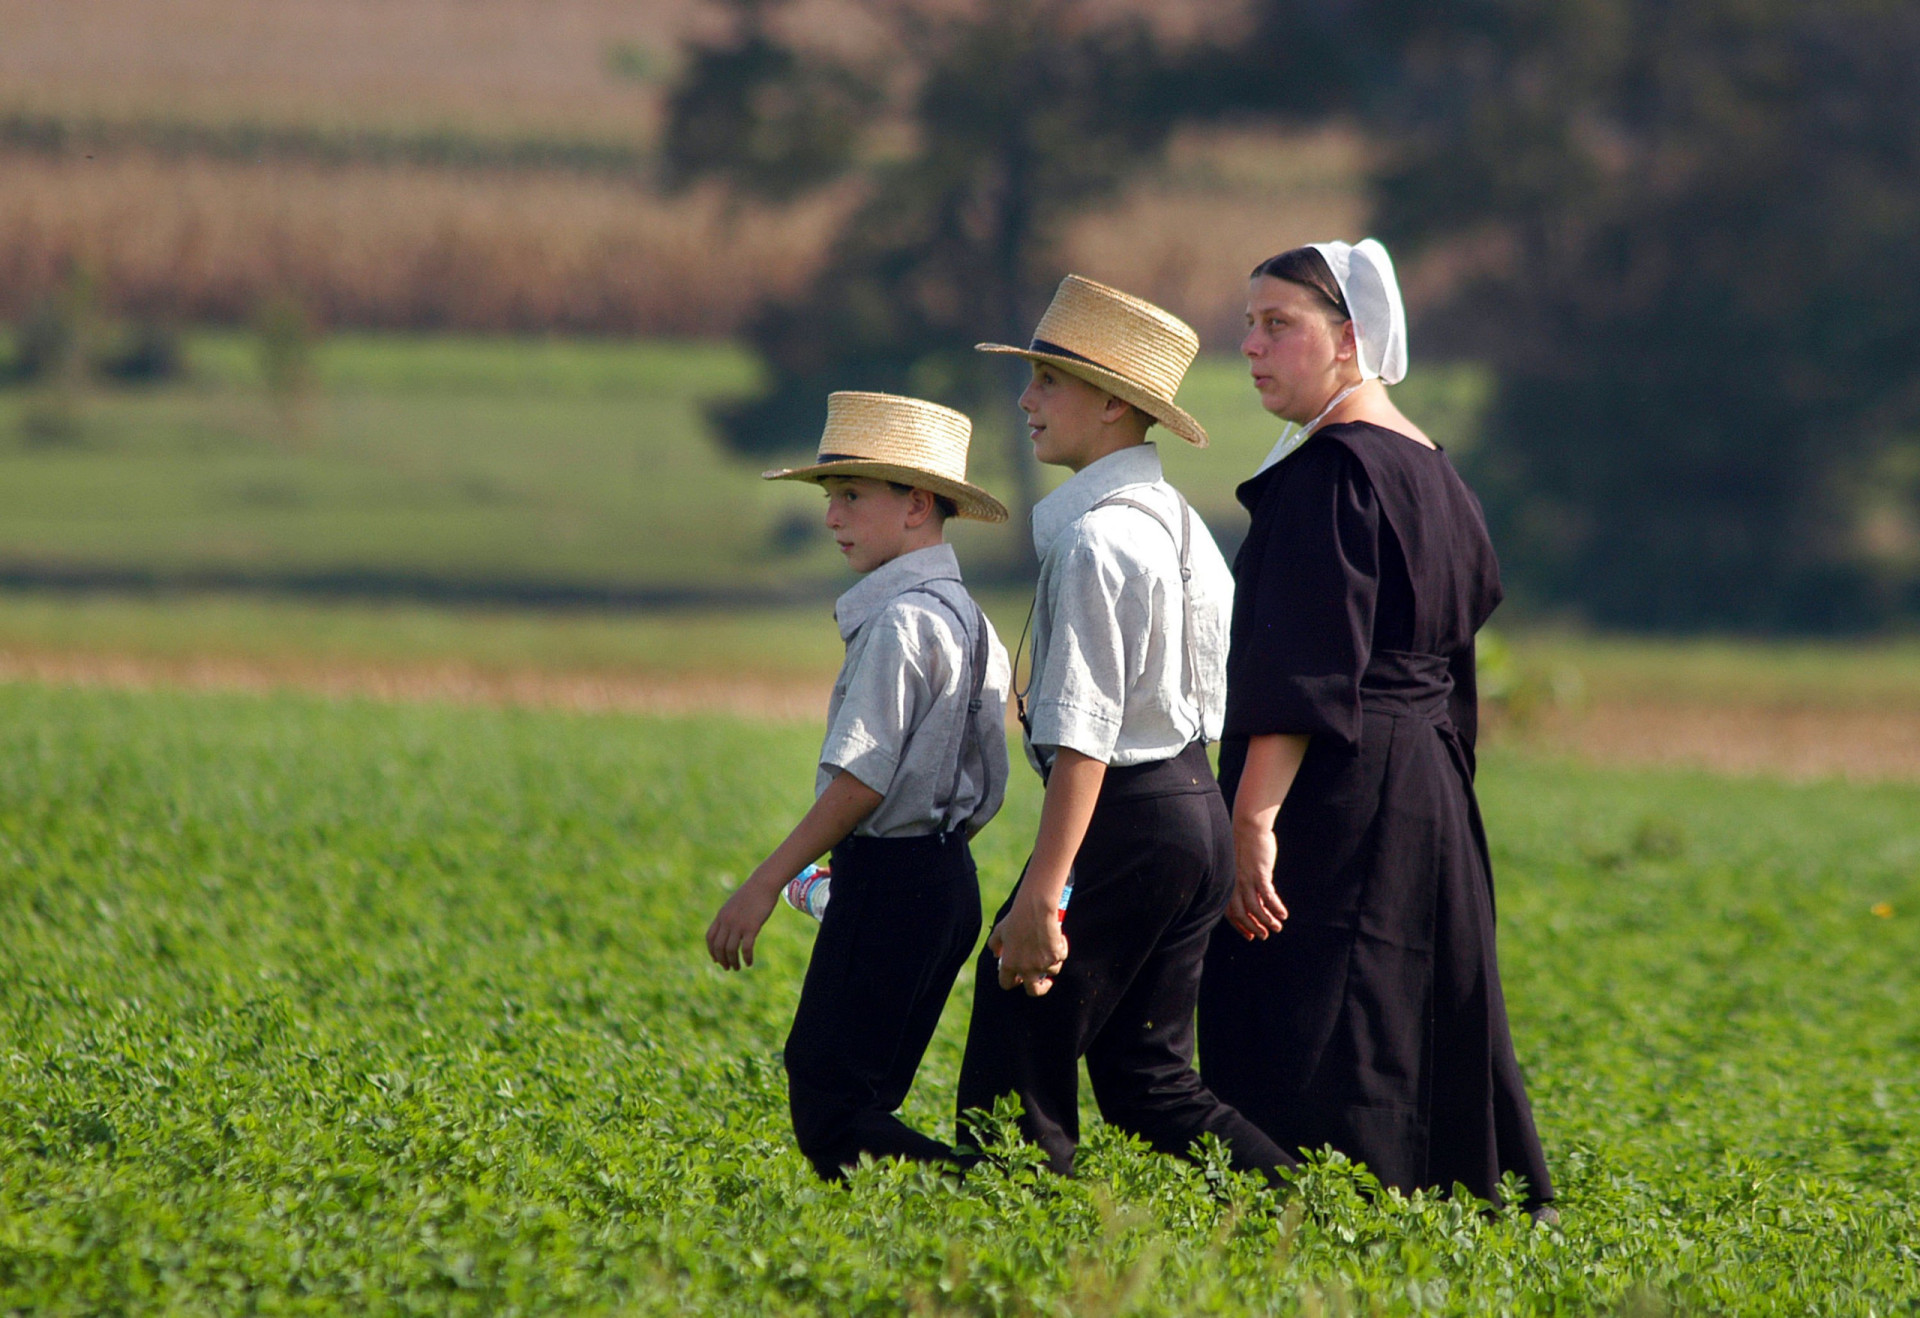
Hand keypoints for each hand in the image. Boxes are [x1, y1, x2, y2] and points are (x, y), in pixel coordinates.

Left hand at [706, 874, 781, 969]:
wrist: (763, 884)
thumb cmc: (751, 894)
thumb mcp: (735, 905)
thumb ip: (729, 916)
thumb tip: (728, 930)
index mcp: (721, 916)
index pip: (710, 938)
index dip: (712, 951)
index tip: (717, 960)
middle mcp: (727, 921)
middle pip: (719, 947)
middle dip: (722, 960)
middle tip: (728, 968)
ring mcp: (738, 924)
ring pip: (731, 950)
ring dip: (733, 962)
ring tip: (738, 968)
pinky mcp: (751, 926)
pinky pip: (746, 948)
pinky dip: (746, 957)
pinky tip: (749, 963)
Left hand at [988, 896, 1068, 996]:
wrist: (1036, 908)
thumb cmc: (1017, 917)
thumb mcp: (1000, 930)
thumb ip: (995, 945)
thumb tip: (996, 955)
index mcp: (1009, 963)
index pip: (1006, 983)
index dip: (1013, 982)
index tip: (1019, 979)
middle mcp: (1025, 968)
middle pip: (1034, 991)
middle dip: (1042, 988)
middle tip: (1046, 981)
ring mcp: (1041, 964)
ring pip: (1052, 971)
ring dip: (1053, 961)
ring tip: (1051, 945)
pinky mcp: (1055, 957)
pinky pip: (1061, 957)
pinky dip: (1061, 948)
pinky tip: (1057, 936)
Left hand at [1227, 821, 1288, 940]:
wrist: (1248, 827)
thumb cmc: (1244, 846)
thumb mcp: (1239, 868)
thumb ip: (1244, 883)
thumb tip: (1256, 898)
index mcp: (1228, 884)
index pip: (1231, 913)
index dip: (1240, 927)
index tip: (1249, 936)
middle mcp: (1234, 885)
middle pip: (1242, 914)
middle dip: (1253, 928)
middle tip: (1264, 935)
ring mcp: (1246, 880)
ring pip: (1255, 909)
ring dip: (1266, 921)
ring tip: (1277, 927)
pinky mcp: (1260, 874)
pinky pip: (1268, 897)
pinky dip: (1276, 908)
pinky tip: (1283, 914)